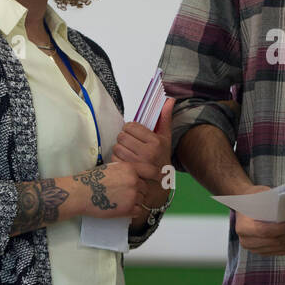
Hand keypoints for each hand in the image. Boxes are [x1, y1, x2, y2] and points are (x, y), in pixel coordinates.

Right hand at [73, 161, 143, 219]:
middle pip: (144, 188)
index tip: (140, 184)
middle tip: (127, 196)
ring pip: (141, 200)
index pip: (146, 173)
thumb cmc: (90, 180)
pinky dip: (133, 212)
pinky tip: (124, 210)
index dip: (143, 180)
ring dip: (135, 202)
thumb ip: (124, 171)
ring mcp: (132, 195)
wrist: (81, 193)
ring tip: (122, 203)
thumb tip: (132, 177)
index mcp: (130, 169)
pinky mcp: (128, 208)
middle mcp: (134, 180)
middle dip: (138, 192)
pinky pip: (138, 211)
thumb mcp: (110, 167)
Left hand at [113, 98, 174, 224]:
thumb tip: (170, 100)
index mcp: (155, 142)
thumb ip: (165, 118)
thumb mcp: (166, 138)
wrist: (160, 184)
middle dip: (123, 139)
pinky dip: (116, 160)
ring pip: (116, 147)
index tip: (134, 135)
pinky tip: (125, 162)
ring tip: (127, 153)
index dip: (130, 129)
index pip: (130, 126)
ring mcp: (137, 163)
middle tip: (129, 144)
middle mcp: (147, 152)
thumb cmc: (161, 157)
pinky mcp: (128, 172)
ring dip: (119, 149)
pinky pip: (114, 159)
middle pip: (121, 136)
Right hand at [234, 184, 284, 255]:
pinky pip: (284, 250)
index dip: (284, 229)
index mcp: (243, 227)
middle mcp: (248, 242)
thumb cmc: (254, 197)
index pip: (265, 231)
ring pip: (283, 248)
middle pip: (277, 241)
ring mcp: (256, 249)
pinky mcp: (265, 252)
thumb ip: (276, 201)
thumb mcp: (262, 194)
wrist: (246, 205)